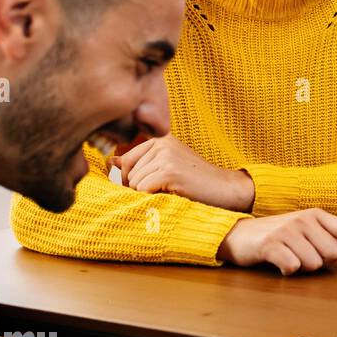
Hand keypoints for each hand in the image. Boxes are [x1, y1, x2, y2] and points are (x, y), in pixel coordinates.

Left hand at [115, 135, 254, 211]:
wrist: (225, 188)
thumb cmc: (195, 181)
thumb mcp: (166, 166)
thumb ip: (139, 162)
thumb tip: (110, 162)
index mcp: (159, 138)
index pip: (124, 160)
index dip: (130, 178)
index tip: (149, 185)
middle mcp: (161, 142)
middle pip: (127, 172)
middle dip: (137, 186)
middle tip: (161, 190)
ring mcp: (166, 155)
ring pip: (133, 182)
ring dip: (146, 193)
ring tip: (168, 191)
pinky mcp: (169, 171)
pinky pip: (142, 189)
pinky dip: (151, 198)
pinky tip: (170, 194)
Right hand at [218, 209, 336, 274]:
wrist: (239, 234)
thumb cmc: (279, 235)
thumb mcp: (308, 229)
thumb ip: (334, 235)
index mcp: (318, 216)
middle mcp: (305, 220)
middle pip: (332, 255)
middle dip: (320, 261)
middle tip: (302, 254)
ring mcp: (288, 230)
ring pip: (314, 264)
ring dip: (303, 267)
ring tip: (289, 256)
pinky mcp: (271, 244)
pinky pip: (293, 267)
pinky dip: (288, 270)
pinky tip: (279, 262)